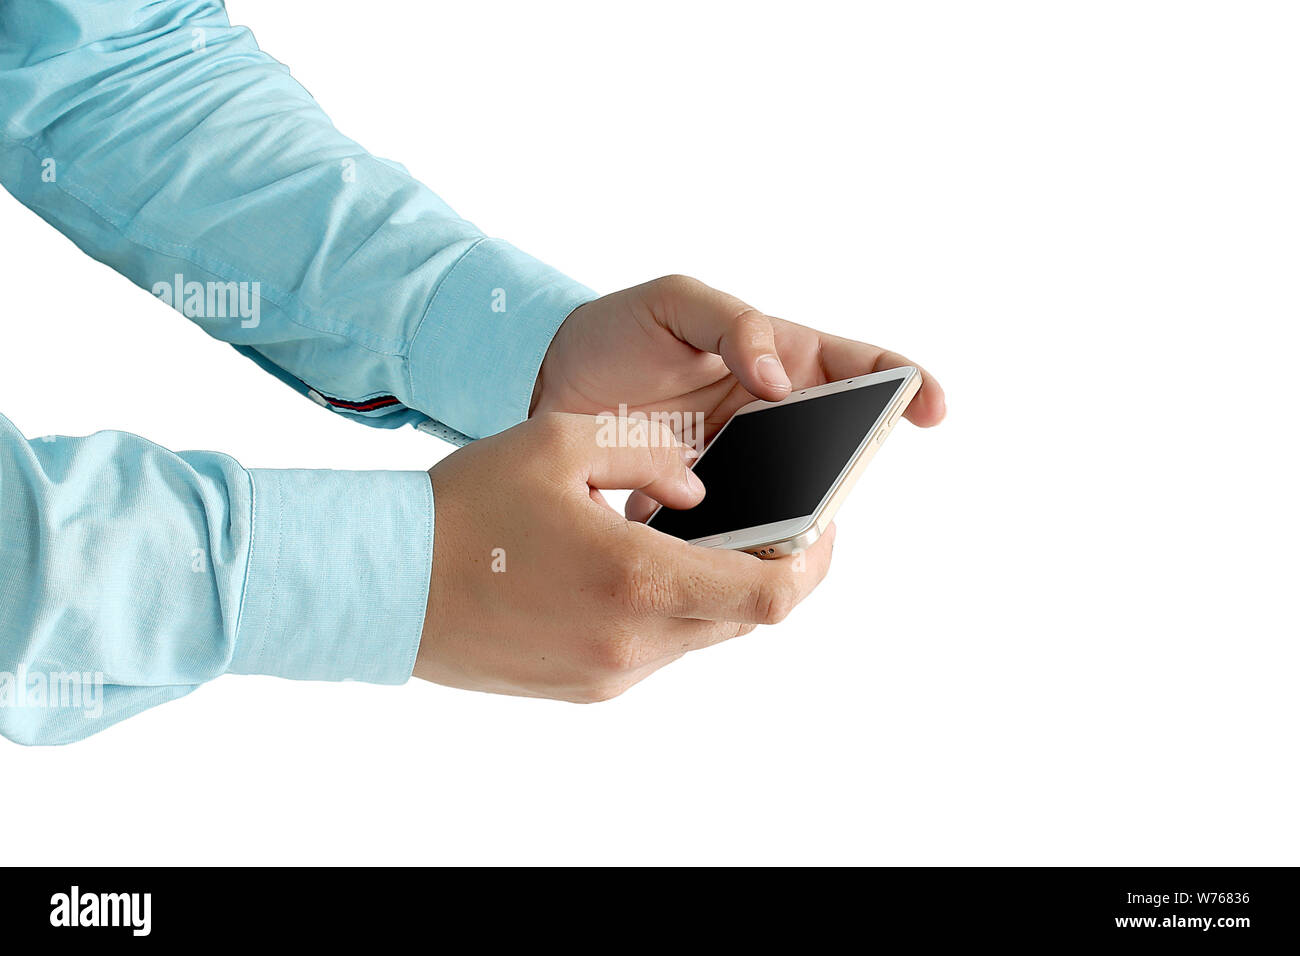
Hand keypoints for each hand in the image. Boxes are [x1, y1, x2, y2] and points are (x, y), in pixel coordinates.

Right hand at [415, 412, 834, 701]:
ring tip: (681, 536)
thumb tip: (702, 493)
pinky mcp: (586, 688)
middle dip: (765, 568)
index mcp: (637, 579)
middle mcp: (633, 642)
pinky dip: (666, 611)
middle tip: (761, 520)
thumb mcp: (560, 442)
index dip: (811, 560)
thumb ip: (651, 455)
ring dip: (711, 589)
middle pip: (746, 617)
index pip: (772, 594)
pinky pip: (658, 650)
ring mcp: (610, 674)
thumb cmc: (465, 508)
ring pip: (703, 635)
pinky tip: (627, 567)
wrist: (383, 585)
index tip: (817, 524)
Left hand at [532, 274, 945, 519]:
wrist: (550, 384)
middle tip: (833, 489)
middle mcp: (774, 418)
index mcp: (783, 359)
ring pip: (792, 501)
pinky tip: (716, 556)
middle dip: (845, 471)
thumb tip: (781, 377)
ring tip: (780, 534)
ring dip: (793, 520)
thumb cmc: (620, 332)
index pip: (860, 368)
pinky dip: (732, 547)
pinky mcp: (704, 507)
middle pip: (836, 449)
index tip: (931, 408)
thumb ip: (731, 324)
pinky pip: (735, 534)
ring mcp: (742, 467)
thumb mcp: (672, 303)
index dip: (907, 384)